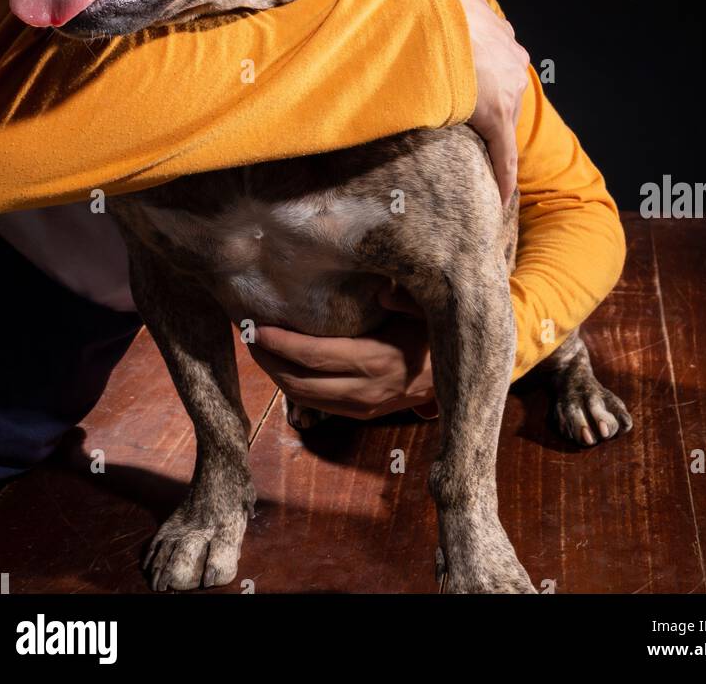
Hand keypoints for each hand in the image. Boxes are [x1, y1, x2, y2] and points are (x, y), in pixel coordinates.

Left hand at [249, 284, 435, 419]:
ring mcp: (361, 408)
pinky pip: (317, 405)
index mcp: (375, 361)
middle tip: (247, 335)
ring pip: (303, 397)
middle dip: (267, 359)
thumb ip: (406, 299)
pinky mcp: (361, 415)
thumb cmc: (438, 337)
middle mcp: (363, 390)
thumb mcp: (427, 310)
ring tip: (259, 349)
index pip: (314, 356)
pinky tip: (283, 366)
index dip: (280, 343)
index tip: (255, 327)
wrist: (457, 379)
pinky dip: (293, 387)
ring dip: (275, 375)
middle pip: (299, 381)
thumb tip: (382, 289)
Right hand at [427, 0, 529, 203]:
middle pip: (505, 86)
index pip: (497, 53)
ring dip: (488, 131)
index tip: (466, 74)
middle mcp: (512, 58)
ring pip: (503, 118)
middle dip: (486, 97)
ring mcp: (508, 90)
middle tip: (459, 108)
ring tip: (468, 146)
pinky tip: (502, 198)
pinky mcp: (497, 118)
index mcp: (499, 29)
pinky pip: (502, 154)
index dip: (480, 66)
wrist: (431, 19)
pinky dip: (502, 176)